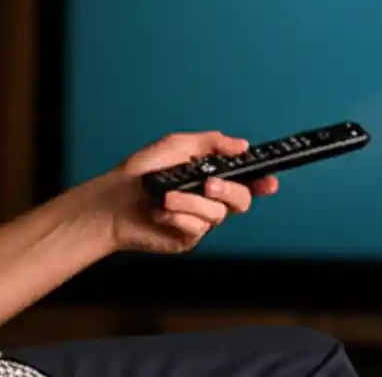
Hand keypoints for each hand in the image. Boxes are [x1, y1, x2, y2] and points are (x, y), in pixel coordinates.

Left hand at [89, 130, 278, 254]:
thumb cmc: (140, 172)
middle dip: (228, 190)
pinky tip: (160, 212)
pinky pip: (196, 228)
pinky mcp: (187, 238)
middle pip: (241, 200)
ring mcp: (199, 221)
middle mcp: (209, 199)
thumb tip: (242, 145)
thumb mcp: (176, 145)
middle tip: (207, 184)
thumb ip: (211, 143)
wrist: (113, 201)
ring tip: (166, 197)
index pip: (245, 179)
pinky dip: (178, 217)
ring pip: (217, 214)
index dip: (262, 182)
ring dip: (190, 203)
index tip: (269, 181)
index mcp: (211, 175)